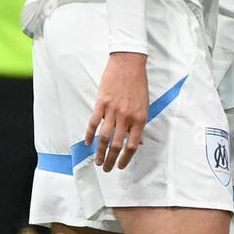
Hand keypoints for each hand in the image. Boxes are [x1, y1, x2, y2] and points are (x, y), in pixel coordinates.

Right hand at [85, 52, 148, 171]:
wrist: (129, 64)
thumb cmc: (138, 84)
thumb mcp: (145, 105)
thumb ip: (140, 124)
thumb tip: (138, 142)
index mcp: (140, 119)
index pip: (132, 145)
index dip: (125, 159)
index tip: (120, 166)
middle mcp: (126, 117)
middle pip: (116, 145)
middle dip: (110, 160)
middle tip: (106, 169)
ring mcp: (112, 111)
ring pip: (104, 137)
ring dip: (99, 152)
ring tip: (97, 161)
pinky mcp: (101, 103)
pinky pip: (93, 123)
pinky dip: (89, 134)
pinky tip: (87, 143)